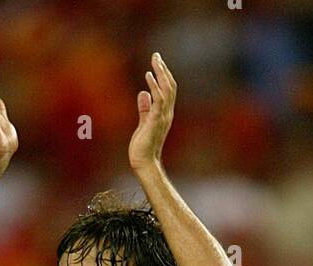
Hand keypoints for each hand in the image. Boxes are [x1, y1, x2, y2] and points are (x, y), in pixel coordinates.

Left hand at [128, 52, 175, 172]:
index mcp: (164, 113)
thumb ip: (144, 108)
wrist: (144, 163)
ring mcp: (162, 117)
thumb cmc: (143, 147)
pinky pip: (158, 100)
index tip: (157, 62)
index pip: (168, 90)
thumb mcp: (144, 123)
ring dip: (161, 73)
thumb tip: (143, 93)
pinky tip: (148, 76)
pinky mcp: (155, 121)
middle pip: (170, 86)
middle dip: (163, 69)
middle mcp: (167, 113)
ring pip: (166, 90)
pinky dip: (154, 86)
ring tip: (155, 60)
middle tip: (156, 55)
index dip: (164, 75)